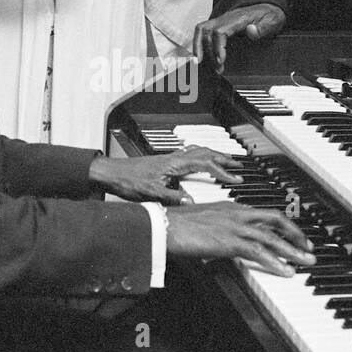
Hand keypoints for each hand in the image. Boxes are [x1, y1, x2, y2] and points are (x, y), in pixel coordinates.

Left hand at [88, 148, 243, 203]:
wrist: (111, 173)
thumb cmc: (128, 180)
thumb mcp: (151, 193)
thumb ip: (172, 197)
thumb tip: (191, 201)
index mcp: (174, 163)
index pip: (206, 164)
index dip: (223, 171)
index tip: (236, 178)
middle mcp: (174, 157)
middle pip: (206, 152)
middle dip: (225, 159)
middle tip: (239, 167)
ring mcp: (170, 158)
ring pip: (198, 151)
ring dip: (214, 155)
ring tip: (226, 162)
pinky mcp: (164, 161)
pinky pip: (189, 153)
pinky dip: (201, 155)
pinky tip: (200, 162)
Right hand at [165, 202, 314, 275]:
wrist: (163, 225)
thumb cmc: (175, 225)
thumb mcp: (201, 223)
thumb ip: (216, 230)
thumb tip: (221, 242)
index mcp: (230, 207)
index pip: (264, 213)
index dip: (282, 224)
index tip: (293, 235)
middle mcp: (237, 213)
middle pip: (275, 220)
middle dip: (296, 234)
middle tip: (308, 248)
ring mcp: (234, 226)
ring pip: (272, 238)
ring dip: (292, 251)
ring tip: (306, 262)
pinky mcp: (229, 241)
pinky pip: (259, 252)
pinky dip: (275, 262)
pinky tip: (286, 271)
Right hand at [193, 3, 285, 73]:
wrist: (268, 7)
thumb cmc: (270, 16)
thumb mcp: (273, 21)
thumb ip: (263, 28)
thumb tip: (251, 31)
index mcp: (239, 18)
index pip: (220, 31)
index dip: (218, 47)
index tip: (221, 61)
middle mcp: (227, 17)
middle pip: (207, 31)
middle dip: (208, 52)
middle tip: (217, 68)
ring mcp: (221, 20)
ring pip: (201, 29)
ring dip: (198, 46)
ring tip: (199, 63)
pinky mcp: (219, 24)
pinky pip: (203, 30)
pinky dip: (198, 42)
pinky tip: (200, 55)